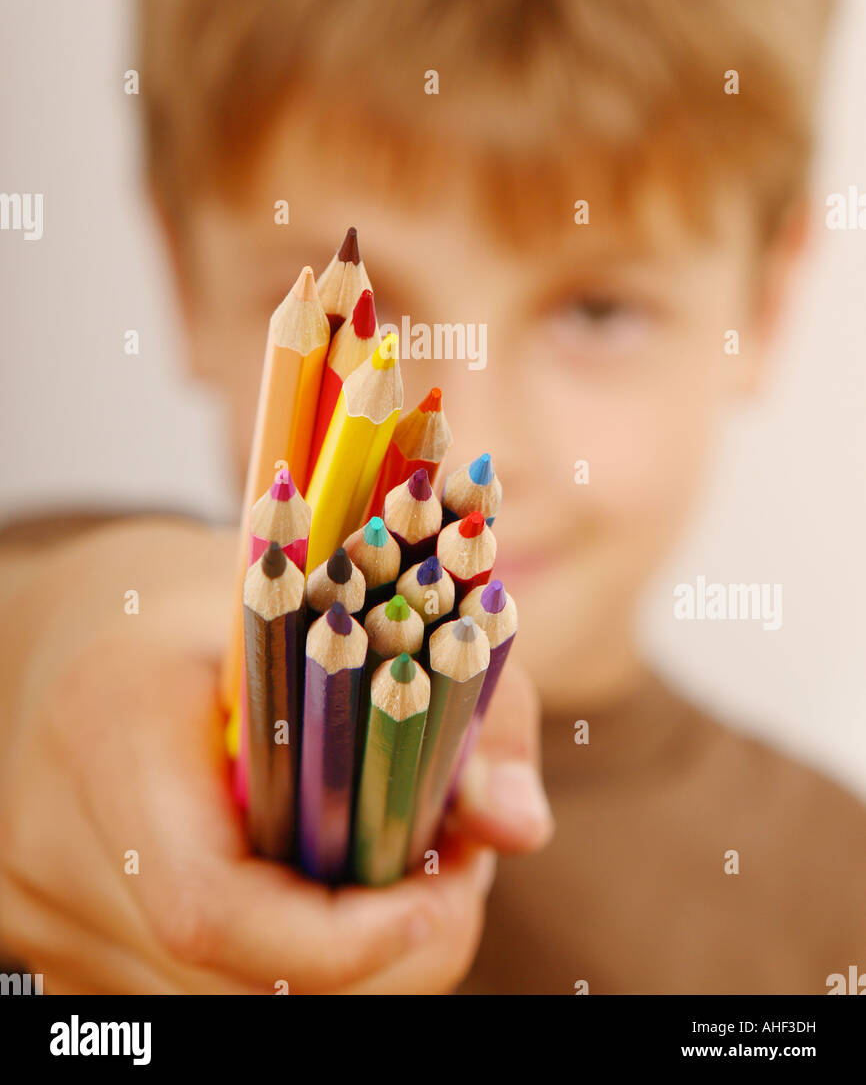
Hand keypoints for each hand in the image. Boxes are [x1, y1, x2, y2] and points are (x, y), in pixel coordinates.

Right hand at [0, 519, 550, 993]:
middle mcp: (54, 845)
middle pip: (240, 987)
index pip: (212, 910)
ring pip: (228, 1007)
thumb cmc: (220, 600)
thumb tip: (522, 827)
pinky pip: (197, 996)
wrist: (77, 629)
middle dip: (380, 952)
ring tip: (386, 860)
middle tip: (450, 867)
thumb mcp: (347, 605)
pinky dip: (279, 960)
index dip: (343, 939)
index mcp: (110, 730)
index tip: (443, 896)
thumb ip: (450, 696)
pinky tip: (306, 881)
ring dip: (338, 962)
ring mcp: (46, 914)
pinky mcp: (60, 952)